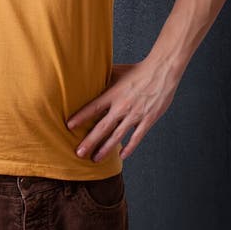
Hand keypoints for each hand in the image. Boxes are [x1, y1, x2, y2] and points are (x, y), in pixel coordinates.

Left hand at [65, 60, 180, 161]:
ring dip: (105, 149)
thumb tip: (88, 75)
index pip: (93, 108)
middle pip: (102, 127)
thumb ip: (103, 77)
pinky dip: (129, 148)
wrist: (161, 72)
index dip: (81, 117)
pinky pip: (136, 137)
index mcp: (113, 94)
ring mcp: (135, 115)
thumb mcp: (117, 71)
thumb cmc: (138, 70)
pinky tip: (121, 156)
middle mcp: (122, 106)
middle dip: (90, 141)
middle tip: (79, 153)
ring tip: (96, 159)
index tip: (69, 126)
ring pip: (117, 136)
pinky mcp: (148, 120)